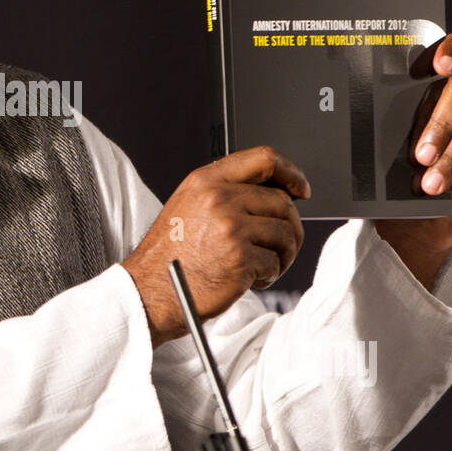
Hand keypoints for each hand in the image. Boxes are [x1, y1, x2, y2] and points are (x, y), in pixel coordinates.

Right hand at [123, 146, 308, 348]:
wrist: (150, 290)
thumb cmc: (171, 254)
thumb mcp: (189, 205)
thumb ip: (226, 192)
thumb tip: (276, 193)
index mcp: (206, 180)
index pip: (264, 159)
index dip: (291, 172)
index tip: (301, 189)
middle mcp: (219, 199)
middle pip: (282, 202)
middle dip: (289, 228)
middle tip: (279, 247)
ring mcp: (231, 228)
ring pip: (285, 234)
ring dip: (283, 255)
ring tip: (263, 265)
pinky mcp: (240, 258)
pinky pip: (275, 262)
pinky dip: (269, 275)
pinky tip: (250, 279)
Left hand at [373, 31, 451, 276]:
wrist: (412, 224)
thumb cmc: (389, 182)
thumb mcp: (377, 156)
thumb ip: (378, 134)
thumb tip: (355, 125)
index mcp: (423, 90)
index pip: (445, 53)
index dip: (450, 49)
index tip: (440, 65)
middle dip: (440, 123)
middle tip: (419, 156)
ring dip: (450, 156)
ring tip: (427, 185)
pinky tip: (446, 188)